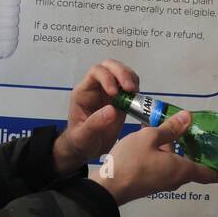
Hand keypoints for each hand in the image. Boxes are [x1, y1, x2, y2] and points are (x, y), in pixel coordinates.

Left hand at [52, 59, 139, 176]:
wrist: (86, 149)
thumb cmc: (80, 141)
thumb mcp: (83, 135)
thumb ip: (95, 123)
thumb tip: (112, 110)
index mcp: (84, 92)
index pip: (95, 73)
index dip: (107, 78)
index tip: (115, 93)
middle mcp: (97, 88)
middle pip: (109, 66)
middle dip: (122, 73)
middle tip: (131, 88)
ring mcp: (109, 92)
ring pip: (121, 72)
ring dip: (131, 78)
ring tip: (135, 93)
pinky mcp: (120, 100)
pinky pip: (130, 86)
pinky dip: (136, 88)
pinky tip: (137, 99)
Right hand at [93, 112, 217, 205]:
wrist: (107, 187)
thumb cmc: (131, 162)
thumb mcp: (149, 138)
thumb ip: (169, 128)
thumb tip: (189, 118)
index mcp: (182, 170)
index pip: (211, 174)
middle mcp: (176, 178)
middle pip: (193, 164)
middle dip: (197, 148)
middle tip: (199, 130)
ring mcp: (162, 181)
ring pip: (176, 162)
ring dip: (177, 147)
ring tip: (172, 126)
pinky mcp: (150, 181)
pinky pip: (164, 165)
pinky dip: (165, 152)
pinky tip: (153, 135)